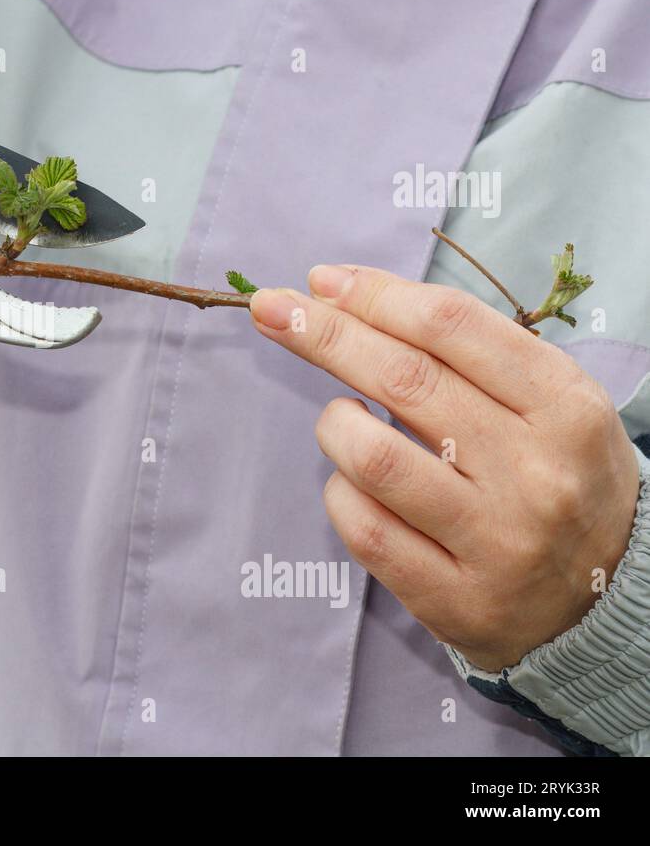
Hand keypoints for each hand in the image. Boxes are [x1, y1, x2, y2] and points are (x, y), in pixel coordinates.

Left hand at [249, 265, 641, 670]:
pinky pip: (364, 529)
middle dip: (324, 334)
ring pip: (375, 458)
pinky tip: (351, 482)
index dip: (374, 296)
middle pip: (405, 380)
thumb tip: (342, 293)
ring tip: (342, 420)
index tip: (320, 281)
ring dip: (336, 424)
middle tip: (271, 309)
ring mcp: (495, 540)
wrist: (607, 597)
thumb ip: (463, 349)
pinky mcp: (454, 598)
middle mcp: (534, 472)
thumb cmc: (555, 474)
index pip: (452, 328)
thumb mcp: (546, 402)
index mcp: (564, 406)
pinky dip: (340, 493)